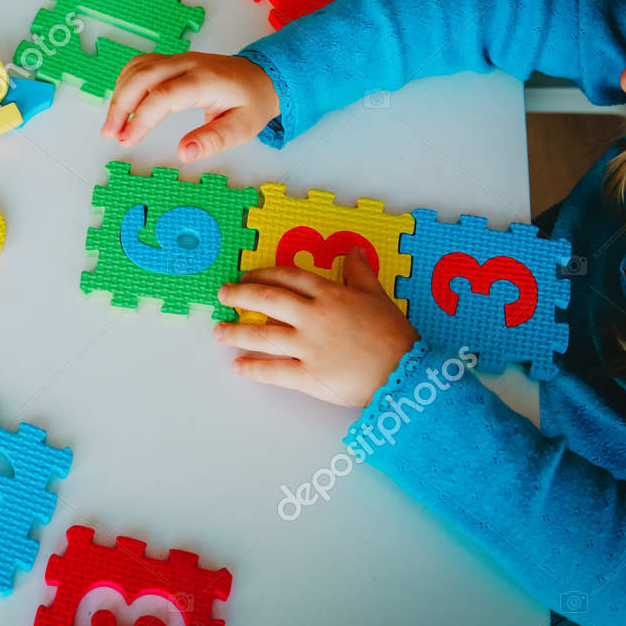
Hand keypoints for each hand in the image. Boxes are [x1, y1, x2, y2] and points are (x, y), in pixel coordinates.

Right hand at [102, 52, 279, 159]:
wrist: (263, 77)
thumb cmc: (252, 103)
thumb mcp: (242, 128)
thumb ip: (213, 140)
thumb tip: (184, 153)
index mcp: (205, 80)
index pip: (163, 95)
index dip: (141, 118)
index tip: (127, 140)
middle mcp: (187, 63)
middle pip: (142, 76)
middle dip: (120, 106)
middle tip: (110, 134)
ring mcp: (178, 59)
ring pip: (137, 69)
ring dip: (119, 95)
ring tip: (113, 126)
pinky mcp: (171, 61)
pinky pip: (140, 66)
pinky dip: (125, 84)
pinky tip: (122, 106)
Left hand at [215, 248, 418, 406]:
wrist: (406, 372)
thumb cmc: (394, 334)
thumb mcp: (378, 295)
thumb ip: (359, 272)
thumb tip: (353, 250)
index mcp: (330, 295)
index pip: (288, 277)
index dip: (263, 274)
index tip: (247, 275)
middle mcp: (314, 317)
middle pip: (267, 300)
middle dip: (240, 296)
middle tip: (222, 295)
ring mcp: (308, 346)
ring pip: (262, 335)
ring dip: (236, 332)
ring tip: (219, 331)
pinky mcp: (309, 375)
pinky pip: (274, 371)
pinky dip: (253, 369)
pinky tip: (238, 367)